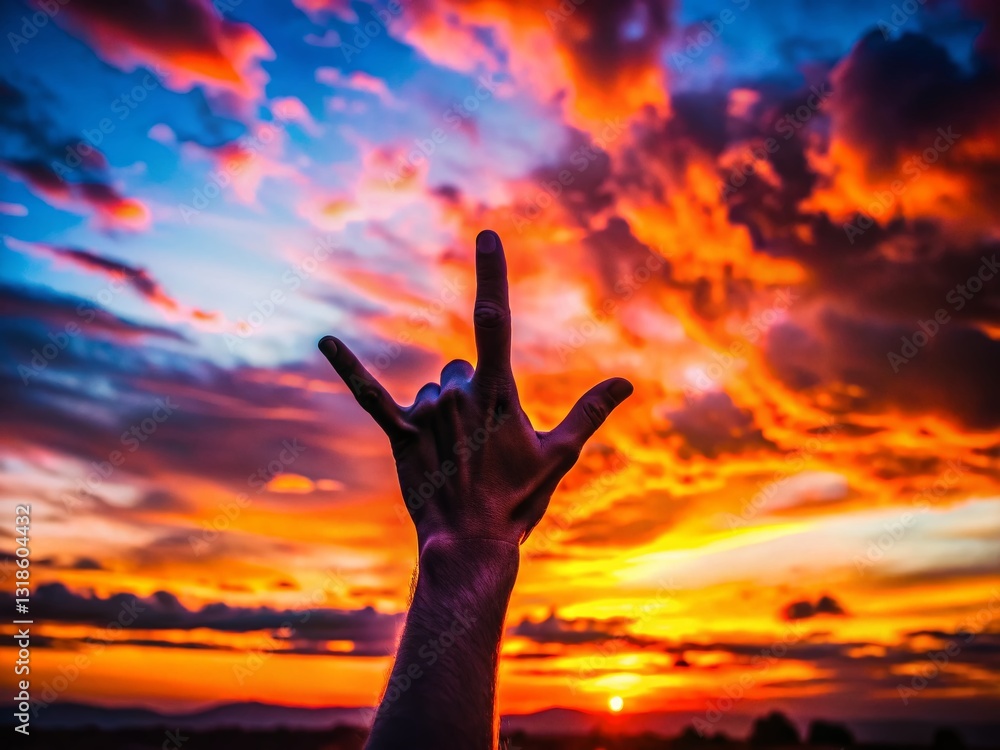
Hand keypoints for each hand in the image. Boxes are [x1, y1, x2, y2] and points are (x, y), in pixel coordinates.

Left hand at [319, 229, 632, 550]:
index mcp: (498, 392)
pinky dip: (349, 368)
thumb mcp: (560, 455)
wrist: (470, 542)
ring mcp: (427, 415)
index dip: (491, 274)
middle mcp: (458, 394)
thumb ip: (590, 412)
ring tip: (458, 457)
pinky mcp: (402, 435)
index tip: (485, 236)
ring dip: (444, 413)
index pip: (496, 318)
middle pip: (460, 368)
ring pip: (432, 390)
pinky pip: (370, 395)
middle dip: (472, 394)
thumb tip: (626, 383)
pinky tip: (326, 343)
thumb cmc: (518, 500)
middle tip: (484, 444)